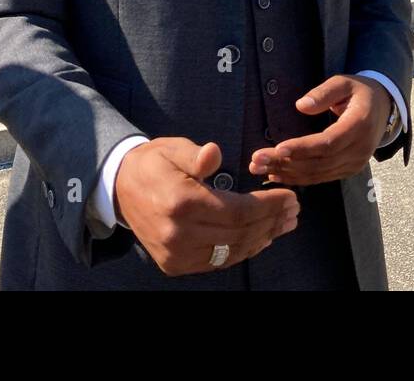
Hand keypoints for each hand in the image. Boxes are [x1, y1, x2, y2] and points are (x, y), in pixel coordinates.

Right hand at [113, 137, 298, 276]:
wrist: (119, 189)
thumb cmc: (153, 163)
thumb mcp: (172, 149)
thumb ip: (196, 155)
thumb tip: (214, 152)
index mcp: (181, 203)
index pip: (238, 211)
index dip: (268, 205)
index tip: (290, 196)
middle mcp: (179, 235)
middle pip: (240, 234)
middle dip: (271, 221)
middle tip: (293, 210)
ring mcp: (176, 255)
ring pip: (232, 252)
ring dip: (262, 238)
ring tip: (284, 224)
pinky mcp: (175, 265)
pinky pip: (217, 261)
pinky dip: (241, 250)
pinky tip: (259, 238)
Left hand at [248, 74, 391, 185]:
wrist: (384, 108)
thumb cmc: (359, 91)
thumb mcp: (344, 82)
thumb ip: (324, 93)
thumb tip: (301, 106)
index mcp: (359, 126)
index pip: (328, 143)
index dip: (303, 148)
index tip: (278, 148)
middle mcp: (359, 150)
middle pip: (319, 162)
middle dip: (285, 163)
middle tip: (256, 161)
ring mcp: (355, 164)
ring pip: (318, 174)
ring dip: (287, 173)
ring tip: (259, 168)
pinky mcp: (349, 170)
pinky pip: (321, 177)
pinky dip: (298, 178)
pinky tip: (276, 175)